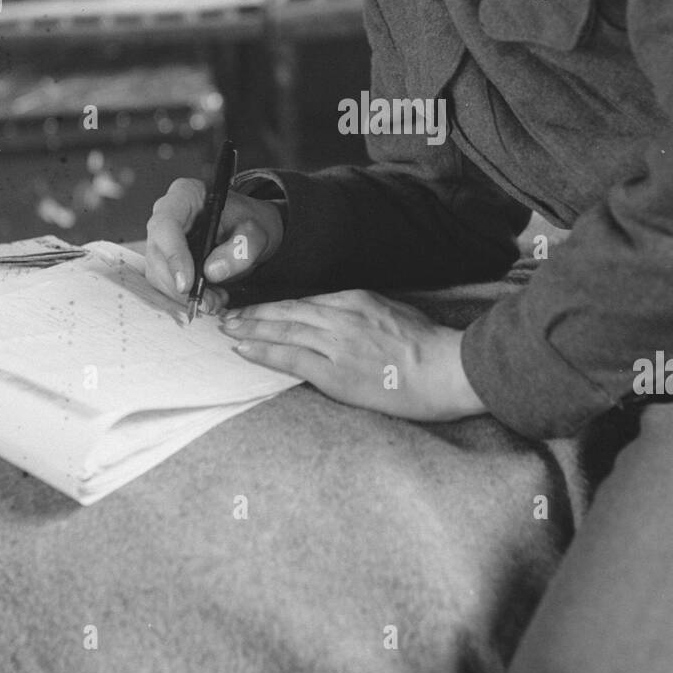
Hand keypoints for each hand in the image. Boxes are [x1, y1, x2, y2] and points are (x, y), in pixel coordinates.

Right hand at [145, 177, 284, 312]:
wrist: (251, 230)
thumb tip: (212, 271)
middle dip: (179, 284)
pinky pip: (166, 282)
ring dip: (183, 295)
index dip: (173, 255)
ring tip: (216, 300)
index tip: (187, 284)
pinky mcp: (165, 259)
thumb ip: (242, 248)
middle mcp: (167, 214)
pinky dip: (186, 297)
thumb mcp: (258, 232)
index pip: (166, 223)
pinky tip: (211, 297)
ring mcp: (163, 238)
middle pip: (157, 252)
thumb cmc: (250, 222)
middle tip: (208, 302)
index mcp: (186, 195)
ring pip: (158, 272)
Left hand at [219, 289, 488, 421]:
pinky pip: (289, 357)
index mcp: (356, 300)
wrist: (446, 368)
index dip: (277, 306)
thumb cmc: (430, 346)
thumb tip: (347, 318)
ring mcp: (335, 343)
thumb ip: (366, 312)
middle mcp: (340, 316)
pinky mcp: (335, 371)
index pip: (306, 302)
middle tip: (227, 314)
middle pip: (287, 311)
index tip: (258, 308)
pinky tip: (243, 348)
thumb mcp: (395, 313)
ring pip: (282, 330)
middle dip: (254, 312)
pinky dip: (262, 351)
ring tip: (227, 329)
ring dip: (249, 328)